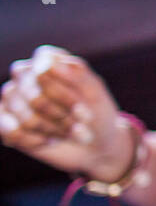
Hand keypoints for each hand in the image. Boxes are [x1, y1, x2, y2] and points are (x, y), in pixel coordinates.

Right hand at [0, 46, 131, 180]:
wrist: (96, 145)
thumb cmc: (97, 113)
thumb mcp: (96, 93)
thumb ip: (78, 75)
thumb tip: (50, 65)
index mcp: (47, 60)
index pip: (44, 67)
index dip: (65, 91)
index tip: (86, 107)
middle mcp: (24, 76)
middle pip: (35, 96)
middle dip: (63, 115)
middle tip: (83, 122)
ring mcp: (11, 99)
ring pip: (26, 118)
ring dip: (55, 130)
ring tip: (72, 132)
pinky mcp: (5, 123)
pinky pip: (14, 133)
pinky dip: (38, 141)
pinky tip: (50, 139)